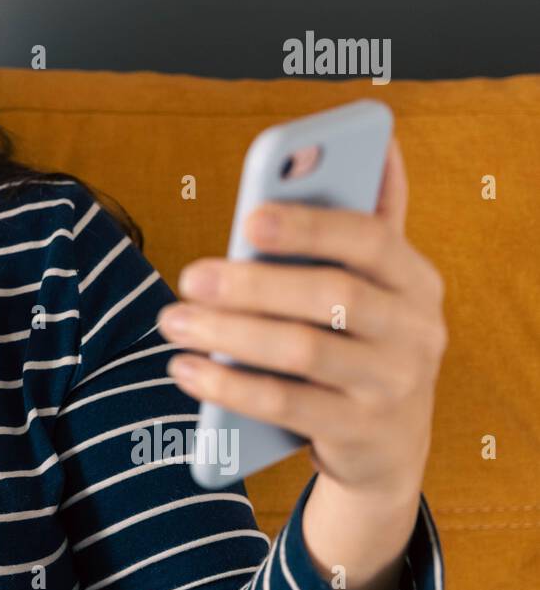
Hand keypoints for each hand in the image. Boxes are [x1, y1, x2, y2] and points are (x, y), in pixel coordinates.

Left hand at [157, 136, 445, 502]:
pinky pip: (285, 405)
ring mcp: (394, 386)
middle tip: (187, 277)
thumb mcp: (375, 286)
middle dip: (251, 283)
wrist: (388, 446)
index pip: (371, 239)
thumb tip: (379, 143)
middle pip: (331, 296)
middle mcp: (417, 331)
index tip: (249, 218)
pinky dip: (228, 386)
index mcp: (415, 279)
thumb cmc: (363, 342)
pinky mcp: (361, 434)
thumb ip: (371, 221)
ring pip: (303, 351)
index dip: (310, 226)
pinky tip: (185, 369)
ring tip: (172, 321)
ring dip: (227, 334)